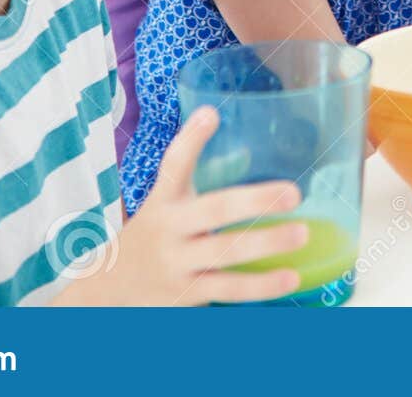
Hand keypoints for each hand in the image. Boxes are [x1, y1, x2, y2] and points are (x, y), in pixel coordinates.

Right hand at [54, 107, 309, 305]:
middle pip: (214, 211)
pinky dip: (260, 287)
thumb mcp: (164, 203)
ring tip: (302, 235)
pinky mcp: (186, 297)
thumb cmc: (153, 236)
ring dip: (266, 245)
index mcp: (164, 201)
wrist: (109, 291)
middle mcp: (169, 230)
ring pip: (225, 255)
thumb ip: (190, 175)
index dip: (191, 140)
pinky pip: (228, 290)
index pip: (174, 166)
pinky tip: (290, 278)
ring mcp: (177, 265)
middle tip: (295, 192)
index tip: (210, 114)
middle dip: (255, 201)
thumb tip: (226, 129)